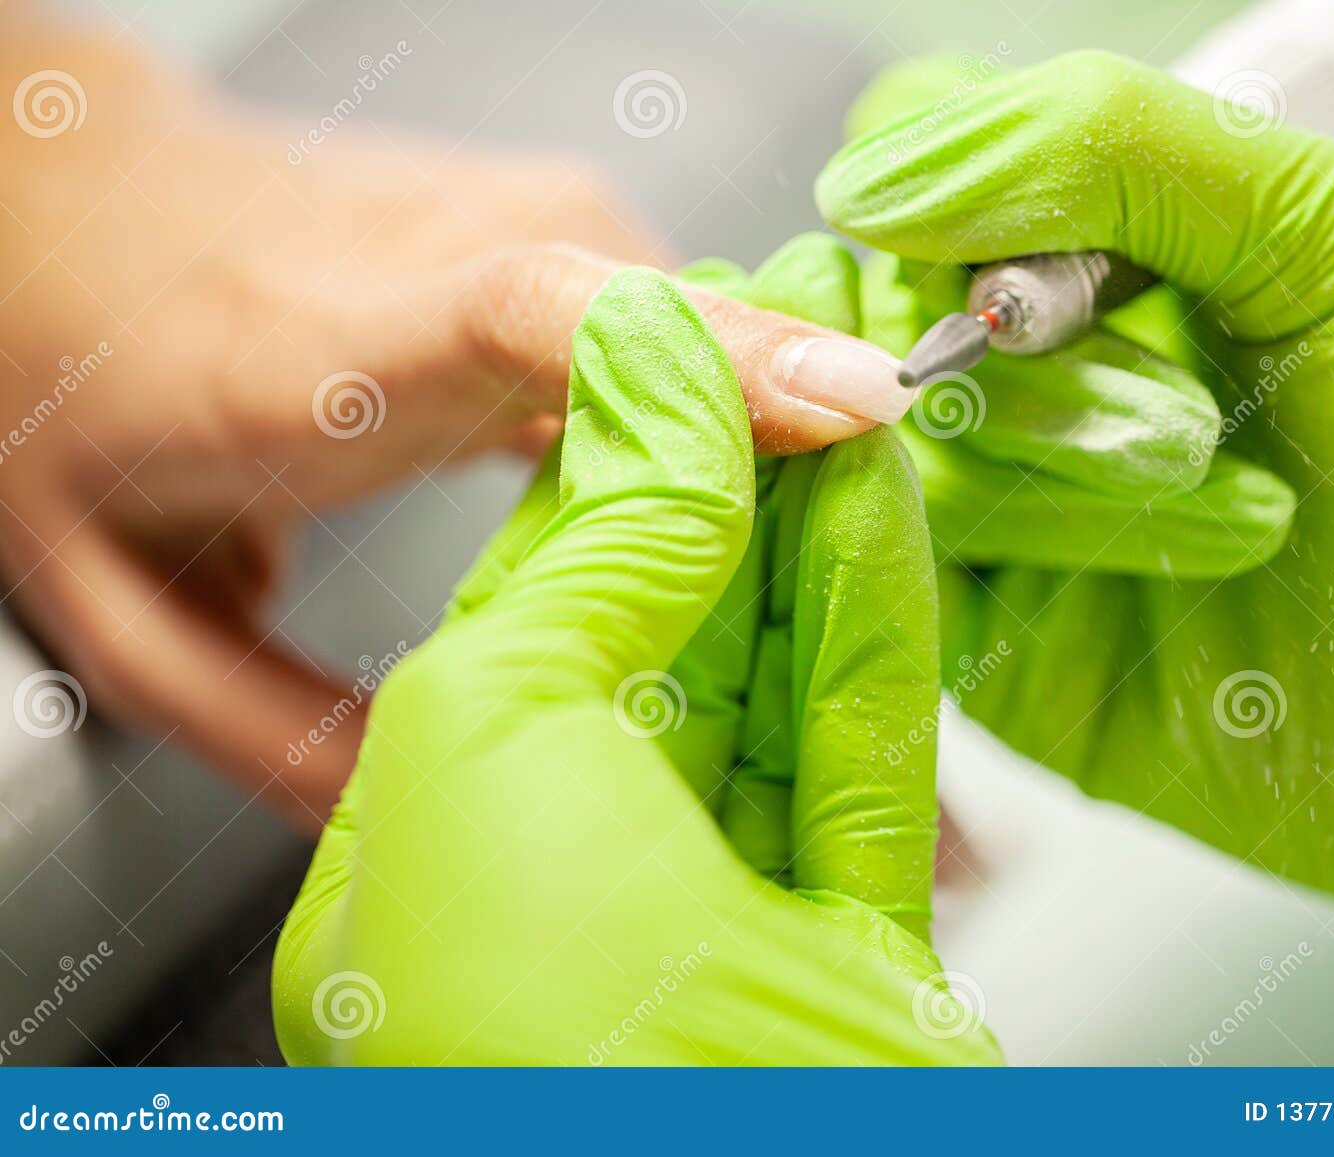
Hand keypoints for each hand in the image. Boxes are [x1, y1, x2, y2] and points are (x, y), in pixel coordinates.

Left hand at [0, 21, 911, 827]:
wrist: (66, 213)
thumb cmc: (84, 382)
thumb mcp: (109, 592)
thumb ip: (249, 719)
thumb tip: (397, 815)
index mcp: (316, 359)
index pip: (534, 313)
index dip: (711, 359)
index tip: (853, 409)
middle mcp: (440, 263)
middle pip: (681, 325)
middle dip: (820, 460)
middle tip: (906, 629)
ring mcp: (512, 226)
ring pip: (708, 327)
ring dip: (800, 448)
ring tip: (864, 581)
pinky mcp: (557, 234)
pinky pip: (689, 324)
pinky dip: (752, 407)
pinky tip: (787, 488)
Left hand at [271, 256, 1000, 1063]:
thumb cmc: (538, 1038)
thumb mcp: (491, 738)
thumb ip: (581, 561)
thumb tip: (664, 395)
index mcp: (425, 862)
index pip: (526, 613)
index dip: (607, 468)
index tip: (678, 359)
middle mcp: (565, 890)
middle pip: (664, 635)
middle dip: (729, 488)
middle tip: (788, 356)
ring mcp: (711, 916)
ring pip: (774, 679)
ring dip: (816, 533)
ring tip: (855, 401)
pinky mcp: (842, 940)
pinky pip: (859, 746)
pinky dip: (880, 620)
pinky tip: (890, 514)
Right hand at [819, 52, 1333, 963]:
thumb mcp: (1332, 239)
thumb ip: (1113, 148)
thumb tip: (871, 177)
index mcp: (1110, 244)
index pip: (920, 159)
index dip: (923, 194)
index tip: (999, 271)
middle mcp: (1031, 365)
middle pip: (863, 305)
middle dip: (996, 359)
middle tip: (1164, 416)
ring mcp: (1001, 503)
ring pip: (876, 448)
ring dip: (1049, 478)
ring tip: (1237, 521)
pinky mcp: (984, 639)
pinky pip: (878, 578)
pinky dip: (952, 569)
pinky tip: (1097, 584)